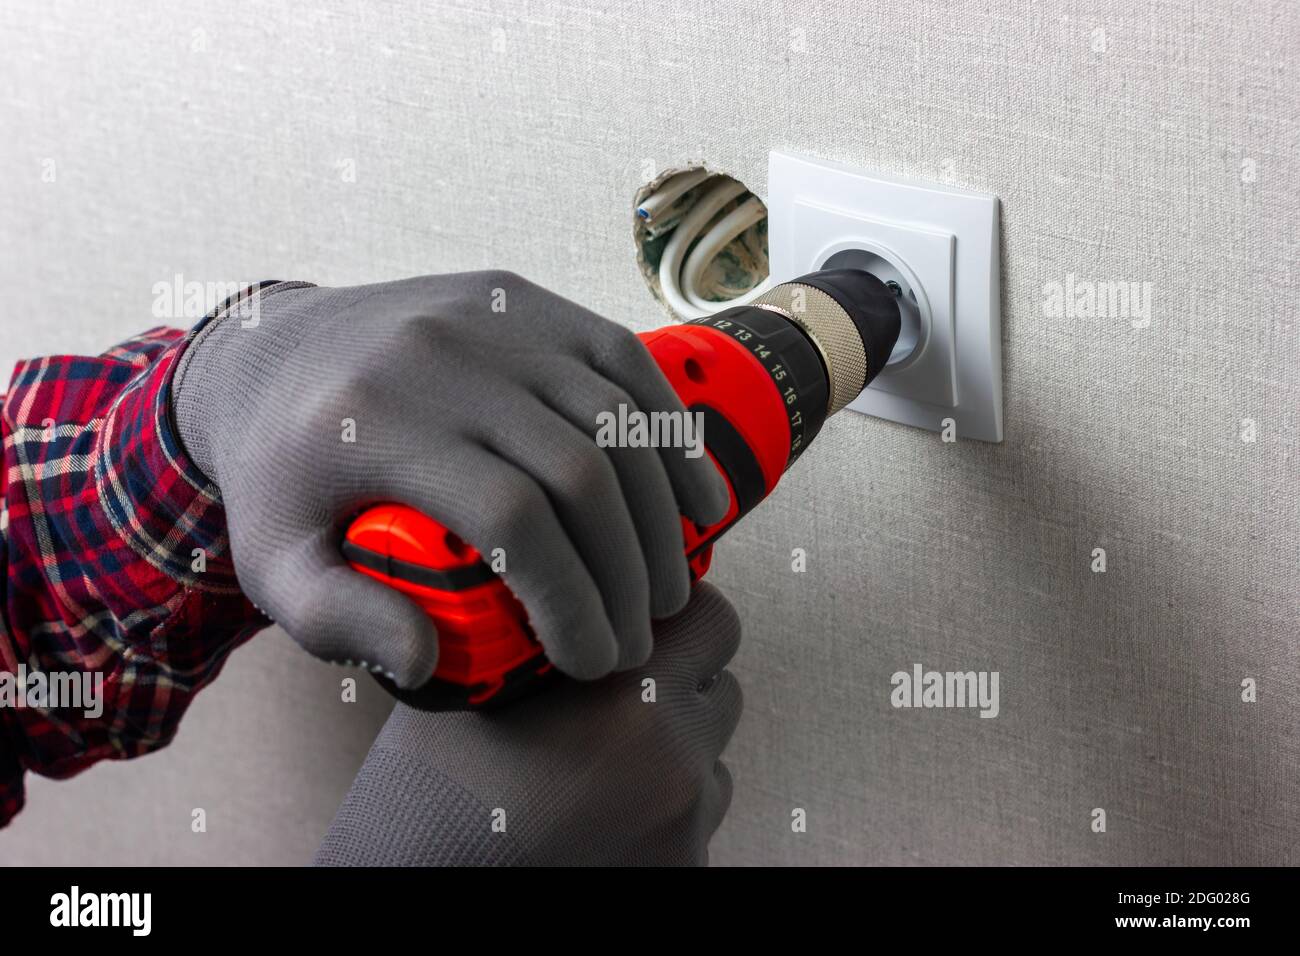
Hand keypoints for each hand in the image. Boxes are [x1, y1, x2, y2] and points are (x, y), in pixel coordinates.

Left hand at [170, 272, 728, 686]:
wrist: (271, 351)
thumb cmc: (283, 475)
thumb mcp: (274, 563)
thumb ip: (339, 621)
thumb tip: (429, 661)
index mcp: (375, 422)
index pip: (511, 518)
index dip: (569, 599)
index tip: (591, 660)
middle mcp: (441, 357)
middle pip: (579, 469)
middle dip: (628, 569)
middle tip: (639, 636)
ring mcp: (489, 318)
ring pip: (614, 415)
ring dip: (664, 511)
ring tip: (671, 587)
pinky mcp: (522, 300)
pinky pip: (622, 360)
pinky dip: (670, 431)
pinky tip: (697, 497)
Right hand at [313, 582, 741, 865]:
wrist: (415, 888)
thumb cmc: (432, 791)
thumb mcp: (479, 678)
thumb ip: (554, 628)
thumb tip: (591, 587)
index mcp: (631, 696)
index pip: (711, 620)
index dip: (674, 615)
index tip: (636, 623)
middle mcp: (675, 760)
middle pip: (718, 688)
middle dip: (675, 683)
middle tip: (612, 696)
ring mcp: (685, 823)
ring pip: (711, 755)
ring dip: (671, 748)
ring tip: (595, 765)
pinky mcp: (683, 867)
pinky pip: (698, 816)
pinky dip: (661, 808)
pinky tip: (597, 813)